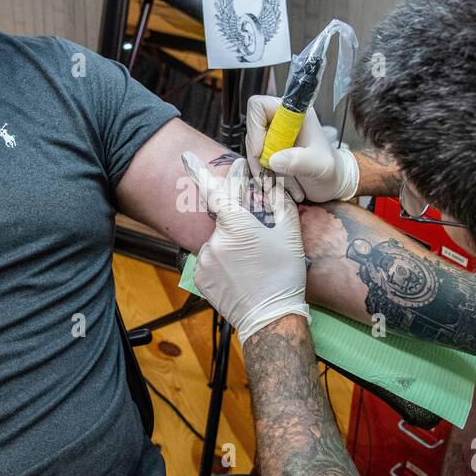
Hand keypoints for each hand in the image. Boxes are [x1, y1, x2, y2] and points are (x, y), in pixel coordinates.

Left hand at [181, 152, 309, 339]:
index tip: (185, 157)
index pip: (214, 191)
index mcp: (236, 225)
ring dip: (232, 246)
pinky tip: (241, 275)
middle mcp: (215, 240)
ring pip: (219, 242)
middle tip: (259, 243)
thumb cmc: (283, 276)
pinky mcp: (201, 277)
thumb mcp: (289, 235)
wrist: (271, 318)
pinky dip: (224, 263)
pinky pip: (212, 261)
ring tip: (253, 266)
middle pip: (224, 221)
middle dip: (239, 224)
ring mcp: (205, 260)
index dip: (198, 171)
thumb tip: (272, 185)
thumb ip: (279, 203)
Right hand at [246, 95, 359, 203]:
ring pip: (254, 151)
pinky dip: (265, 178)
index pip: (259, 106)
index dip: (255, 127)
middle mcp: (282, 122)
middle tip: (271, 174)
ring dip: (263, 172)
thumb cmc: (331, 170)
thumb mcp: (320, 166)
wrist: (334, 183)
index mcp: (294, 114)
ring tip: (281, 185)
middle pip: (252, 132)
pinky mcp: (271, 153)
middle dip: (259, 158)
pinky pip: (257, 164)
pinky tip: (281, 187)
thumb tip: (273, 160)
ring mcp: (275, 138)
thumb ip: (300, 161)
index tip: (261, 151)